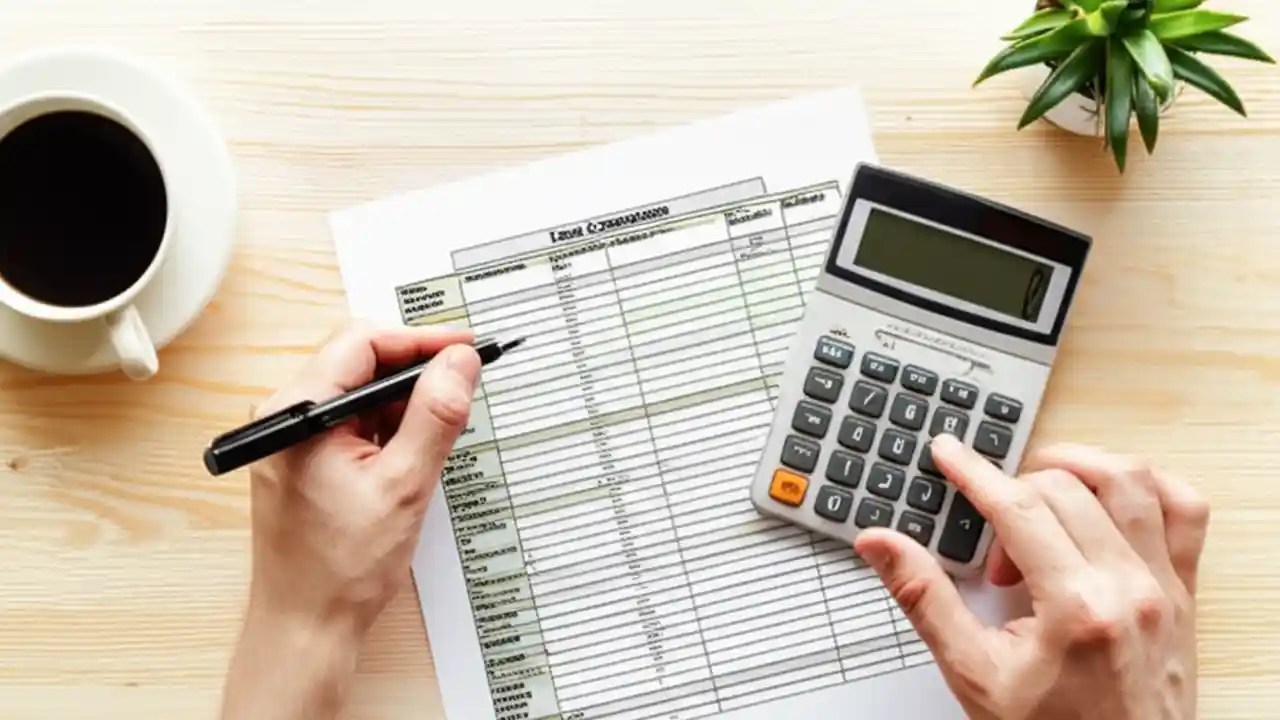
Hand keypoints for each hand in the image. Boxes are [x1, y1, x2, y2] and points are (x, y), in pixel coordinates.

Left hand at [222, 321, 478, 719]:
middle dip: (416, 368)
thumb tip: (460, 362)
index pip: (361, 343)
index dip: (420, 339)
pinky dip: (390, 425)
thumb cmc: (341, 570)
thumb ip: (435, 416)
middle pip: (359, 360)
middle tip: (465, 380)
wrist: (306, 627)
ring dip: (405, 399)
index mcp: (297, 414)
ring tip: (442, 427)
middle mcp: (286, 416)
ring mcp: (293, 437)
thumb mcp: (404, 486)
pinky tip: (415, 449)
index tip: (466, 348)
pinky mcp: (306, 457)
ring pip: (360, 390)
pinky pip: (355, 420)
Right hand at [855, 434, 1209, 719]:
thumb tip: (881, 544)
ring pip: (1129, 481)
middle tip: (991, 545)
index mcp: (1075, 609)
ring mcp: (1163, 587)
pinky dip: (1147, 487)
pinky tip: (1110, 500)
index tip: (949, 454)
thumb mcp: (973, 672)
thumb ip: (924, 598)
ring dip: (1077, 471)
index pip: (1018, 508)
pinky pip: (1184, 509)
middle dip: (1013, 494)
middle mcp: (1128, 589)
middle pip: (1065, 489)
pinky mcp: (1183, 592)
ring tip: (1042, 497)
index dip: (975, 472)